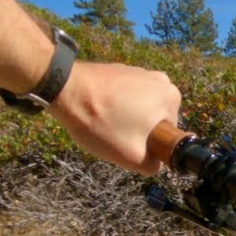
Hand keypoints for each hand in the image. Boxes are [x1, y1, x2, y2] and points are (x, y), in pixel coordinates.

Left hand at [49, 61, 180, 175]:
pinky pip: (125, 95)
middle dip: (139, 131)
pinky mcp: (120, 69)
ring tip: (105, 124)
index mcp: (171, 98)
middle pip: (155, 119)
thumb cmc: (101, 122)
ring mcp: (139, 72)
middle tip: (117, 136)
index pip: (170, 133)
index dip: (151, 145)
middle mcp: (160, 80)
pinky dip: (115, 105)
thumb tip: (156, 163)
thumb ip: (153, 166)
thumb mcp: (132, 157)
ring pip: (140, 107)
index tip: (130, 144)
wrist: (64, 89)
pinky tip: (98, 111)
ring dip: (127, 118)